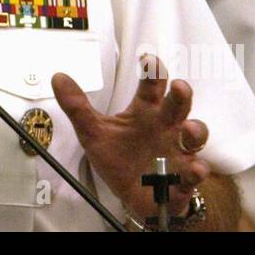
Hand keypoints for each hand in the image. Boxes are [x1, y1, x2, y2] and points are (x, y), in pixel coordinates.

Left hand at [52, 54, 208, 223]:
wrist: (132, 195)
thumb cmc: (119, 157)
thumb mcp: (93, 132)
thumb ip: (77, 106)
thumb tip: (58, 77)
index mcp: (146, 111)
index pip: (152, 85)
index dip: (153, 69)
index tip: (147, 59)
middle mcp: (166, 126)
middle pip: (179, 104)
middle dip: (182, 94)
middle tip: (178, 86)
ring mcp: (178, 150)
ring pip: (196, 134)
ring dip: (195, 130)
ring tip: (187, 128)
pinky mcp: (184, 177)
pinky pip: (195, 172)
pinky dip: (197, 171)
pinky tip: (194, 169)